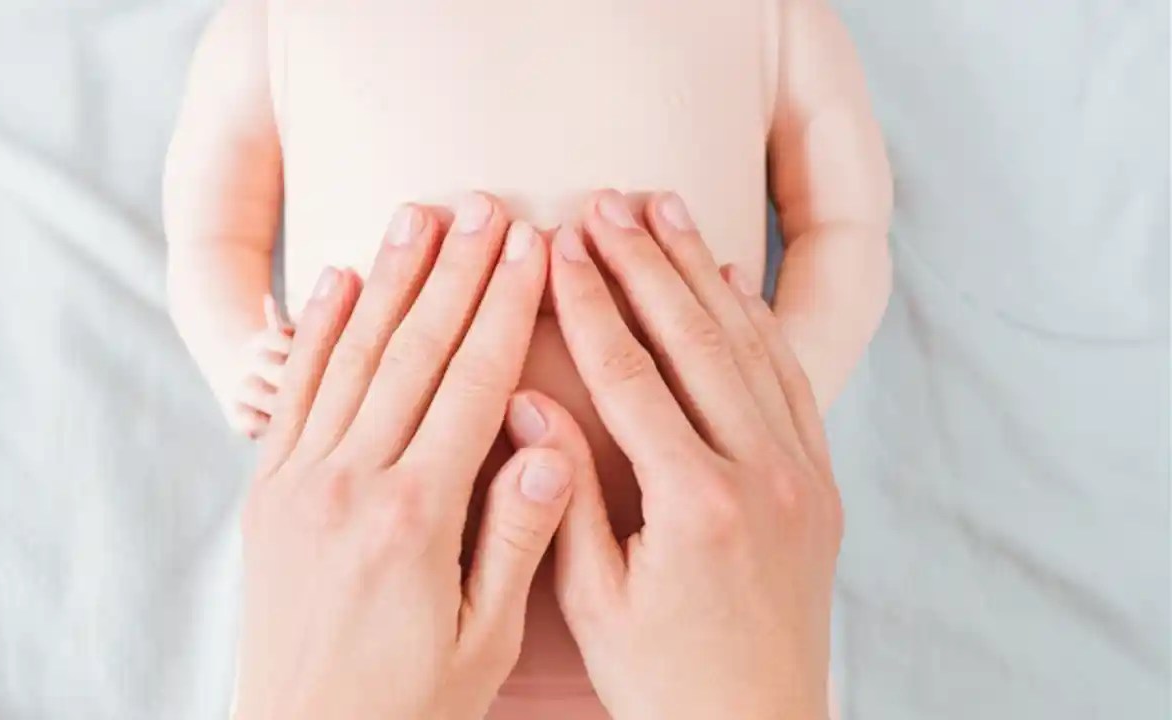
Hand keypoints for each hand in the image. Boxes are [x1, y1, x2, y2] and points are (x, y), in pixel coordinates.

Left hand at [233, 195, 573, 719]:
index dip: (507, 310)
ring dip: (392, 278)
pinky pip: (296, 392)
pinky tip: (342, 278)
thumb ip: (514, 541)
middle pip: (415, 352)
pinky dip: (320, 329)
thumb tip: (551, 451)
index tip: (533, 250)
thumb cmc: (407, 703)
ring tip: (422, 213)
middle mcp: (351, 484)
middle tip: (489, 205)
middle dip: (458, 272)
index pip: (474, 386)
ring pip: (354, 356)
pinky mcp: (270, 491)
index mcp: (416, 517)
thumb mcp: (481, 639)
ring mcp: (301, 481)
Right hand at [510, 190, 841, 719]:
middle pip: (695, 341)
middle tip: (606, 202)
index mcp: (697, 506)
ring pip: (748, 347)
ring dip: (701, 273)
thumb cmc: (665, 681)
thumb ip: (566, 494)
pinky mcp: (819, 483)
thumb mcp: (595, 600)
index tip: (559, 246)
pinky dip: (757, 323)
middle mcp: (762, 476)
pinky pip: (789, 381)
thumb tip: (527, 403)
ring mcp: (801, 475)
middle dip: (645, 264)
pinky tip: (728, 279)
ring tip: (664, 210)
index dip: (590, 306)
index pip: (631, 377)